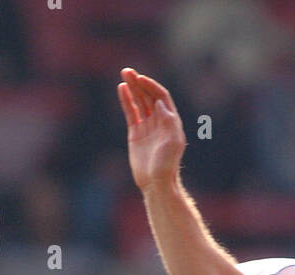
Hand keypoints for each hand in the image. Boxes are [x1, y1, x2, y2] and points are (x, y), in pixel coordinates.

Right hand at [118, 67, 185, 191]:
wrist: (156, 183)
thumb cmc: (167, 165)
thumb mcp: (172, 142)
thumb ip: (168, 121)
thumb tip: (159, 103)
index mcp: (171, 121)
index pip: (161, 97)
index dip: (151, 86)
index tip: (141, 79)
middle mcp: (159, 121)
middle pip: (149, 96)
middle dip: (139, 83)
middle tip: (128, 71)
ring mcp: (147, 127)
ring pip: (139, 102)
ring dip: (132, 88)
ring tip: (124, 75)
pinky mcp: (136, 134)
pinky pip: (131, 113)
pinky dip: (126, 101)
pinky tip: (121, 89)